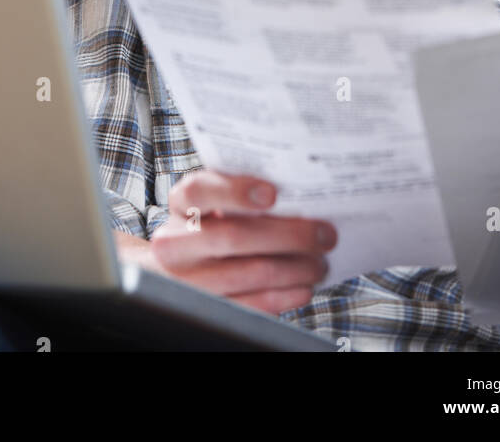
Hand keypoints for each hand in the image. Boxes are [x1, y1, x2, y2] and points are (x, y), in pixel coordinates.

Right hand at [117, 170, 336, 316]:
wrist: (175, 269)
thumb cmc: (208, 225)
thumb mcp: (212, 203)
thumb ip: (239, 193)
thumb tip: (297, 190)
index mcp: (180, 205)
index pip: (199, 191)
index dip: (235, 191)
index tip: (273, 193)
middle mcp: (175, 243)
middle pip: (233, 236)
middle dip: (288, 235)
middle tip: (324, 233)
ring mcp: (187, 281)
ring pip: (250, 273)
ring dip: (295, 268)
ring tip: (319, 262)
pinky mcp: (206, 310)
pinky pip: (251, 305)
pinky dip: (284, 296)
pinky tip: (303, 287)